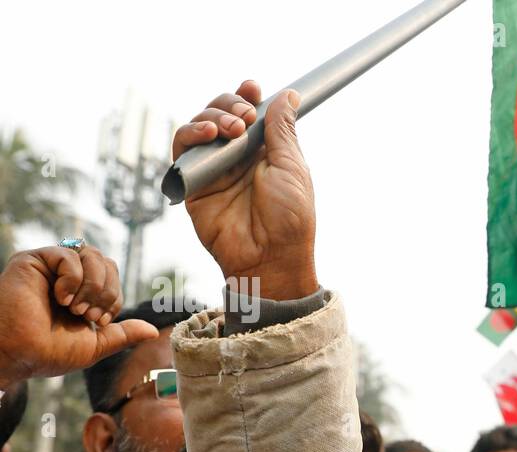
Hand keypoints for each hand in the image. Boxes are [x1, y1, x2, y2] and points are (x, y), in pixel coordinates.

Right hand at [0, 245, 153, 388]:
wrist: (19, 354)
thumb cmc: (49, 352)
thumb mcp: (95, 344)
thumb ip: (122, 334)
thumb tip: (153, 331)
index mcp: (81, 293)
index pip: (113, 277)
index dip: (115, 298)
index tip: (99, 321)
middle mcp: (66, 277)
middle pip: (107, 262)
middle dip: (107, 291)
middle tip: (89, 315)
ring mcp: (50, 267)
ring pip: (92, 255)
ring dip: (93, 285)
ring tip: (75, 308)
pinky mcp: (33, 260)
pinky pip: (69, 254)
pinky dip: (73, 278)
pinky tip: (61, 298)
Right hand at [173, 80, 317, 300]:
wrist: (270, 256)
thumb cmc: (290, 219)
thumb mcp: (292, 167)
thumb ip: (283, 130)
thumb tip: (288, 95)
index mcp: (264, 152)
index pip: (249, 114)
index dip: (247, 97)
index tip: (253, 88)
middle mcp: (237, 158)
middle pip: (221, 113)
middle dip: (231, 105)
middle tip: (245, 117)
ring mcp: (214, 169)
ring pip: (199, 125)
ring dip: (213, 117)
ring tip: (232, 128)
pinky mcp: (192, 182)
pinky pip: (182, 149)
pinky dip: (192, 134)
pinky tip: (211, 134)